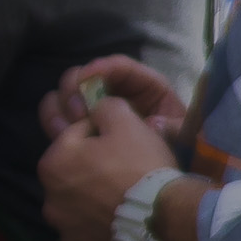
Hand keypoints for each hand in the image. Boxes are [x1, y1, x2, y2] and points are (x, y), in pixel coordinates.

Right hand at [39, 55, 185, 142]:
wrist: (167, 173)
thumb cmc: (180, 147)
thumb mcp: (184, 135)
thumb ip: (173, 127)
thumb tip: (154, 123)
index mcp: (146, 87)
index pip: (121, 67)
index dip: (103, 67)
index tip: (89, 76)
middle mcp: (117, 93)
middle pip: (86, 75)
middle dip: (77, 87)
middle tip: (80, 111)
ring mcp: (97, 109)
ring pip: (67, 93)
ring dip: (63, 104)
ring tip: (70, 125)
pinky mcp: (83, 127)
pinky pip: (60, 116)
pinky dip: (55, 121)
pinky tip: (60, 133)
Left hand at [40, 94, 181, 240]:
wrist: (165, 224)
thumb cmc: (141, 168)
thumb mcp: (127, 122)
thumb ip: (106, 107)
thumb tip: (98, 108)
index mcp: (53, 162)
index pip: (77, 136)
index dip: (106, 134)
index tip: (130, 142)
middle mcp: (49, 198)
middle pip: (77, 173)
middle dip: (97, 170)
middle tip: (132, 173)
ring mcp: (65, 230)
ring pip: (82, 205)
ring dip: (98, 201)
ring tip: (130, 202)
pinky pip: (93, 232)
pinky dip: (105, 227)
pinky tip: (127, 224)